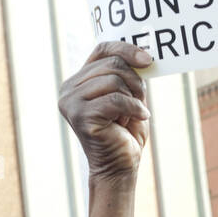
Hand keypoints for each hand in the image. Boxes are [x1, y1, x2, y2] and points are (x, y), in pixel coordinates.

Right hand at [59, 42, 152, 187]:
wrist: (119, 167)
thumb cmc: (124, 133)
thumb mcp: (128, 96)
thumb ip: (127, 74)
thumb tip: (142, 52)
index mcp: (77, 81)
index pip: (102, 49)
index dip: (126, 49)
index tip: (148, 59)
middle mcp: (69, 90)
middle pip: (112, 64)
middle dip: (135, 81)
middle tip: (140, 101)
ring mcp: (71, 103)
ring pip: (115, 80)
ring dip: (134, 97)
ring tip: (134, 113)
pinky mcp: (81, 116)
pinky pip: (115, 99)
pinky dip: (134, 108)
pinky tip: (138, 118)